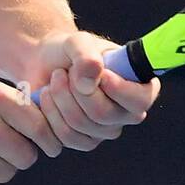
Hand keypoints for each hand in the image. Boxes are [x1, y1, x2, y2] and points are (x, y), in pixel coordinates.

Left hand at [26, 31, 160, 151]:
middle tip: (62, 72)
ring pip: (79, 126)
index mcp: (137, 86)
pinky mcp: (81, 142)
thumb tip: (93, 80)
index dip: (120, 90)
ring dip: (58, 99)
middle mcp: (125, 113)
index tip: (101, 74)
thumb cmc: (68, 51)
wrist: (43, 63)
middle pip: (103, 114)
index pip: (141, 100)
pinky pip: (63, 138)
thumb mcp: (77, 42)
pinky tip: (46, 98)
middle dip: (75, 89)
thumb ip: (87, 55)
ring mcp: (104, 131)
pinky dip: (47, 115)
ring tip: (53, 80)